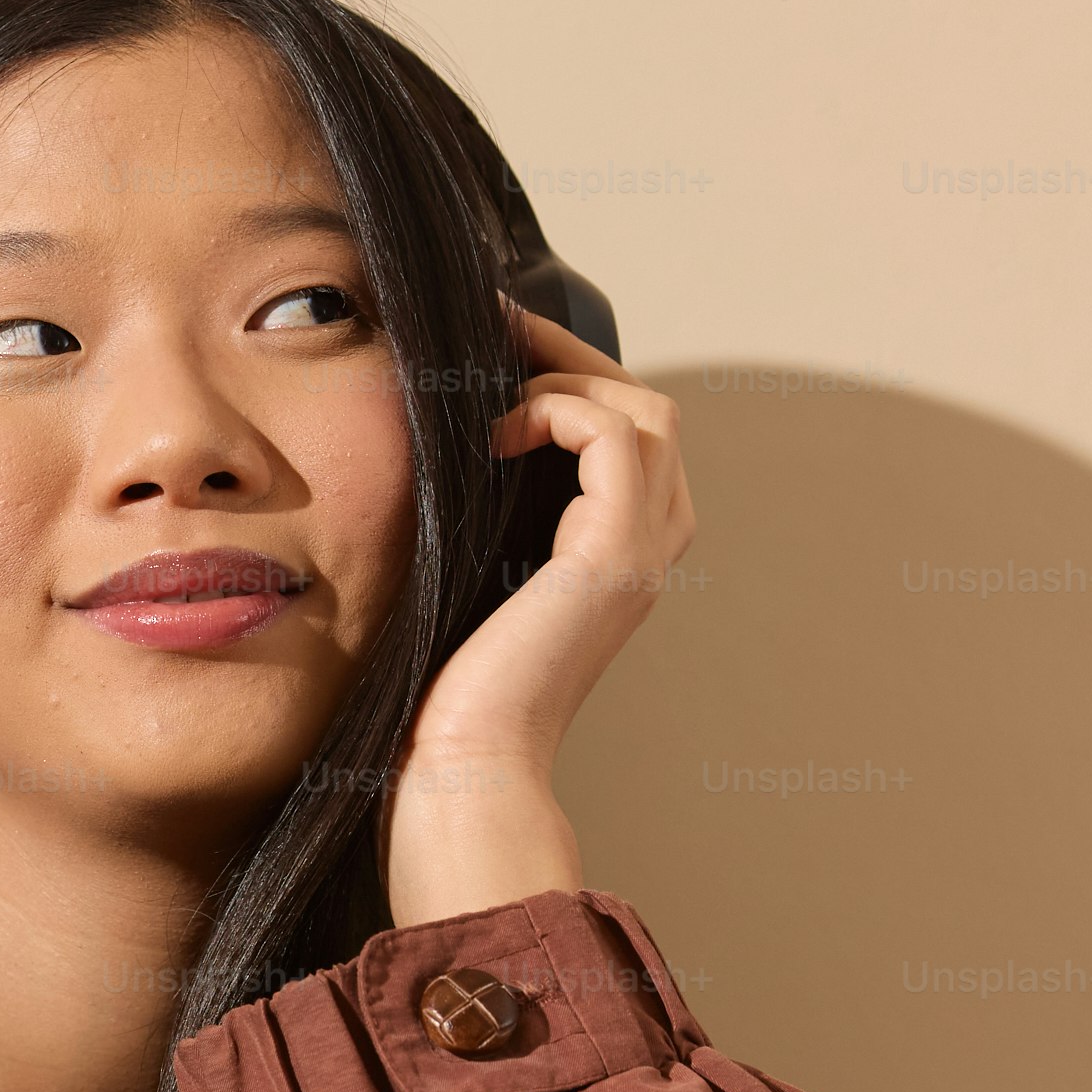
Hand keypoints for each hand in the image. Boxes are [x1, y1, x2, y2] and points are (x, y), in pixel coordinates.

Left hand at [380, 300, 693, 925]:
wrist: (456, 762)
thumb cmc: (441, 680)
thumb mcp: (464, 561)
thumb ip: (481, 499)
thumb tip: (441, 424)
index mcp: (622, 545)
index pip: (621, 423)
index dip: (560, 371)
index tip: (483, 342)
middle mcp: (651, 542)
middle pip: (641, 403)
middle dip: (564, 355)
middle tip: (486, 329)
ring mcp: (644, 547)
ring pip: (640, 407)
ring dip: (560, 375)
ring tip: (485, 383)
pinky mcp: (617, 552)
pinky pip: (613, 433)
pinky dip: (554, 410)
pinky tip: (489, 434)